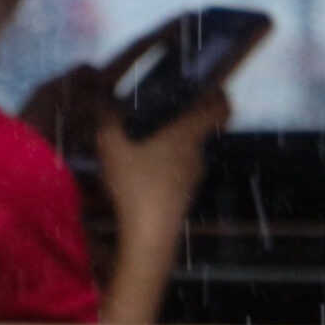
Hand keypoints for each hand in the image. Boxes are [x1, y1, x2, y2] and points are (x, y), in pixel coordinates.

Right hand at [93, 90, 227, 248]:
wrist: (149, 234)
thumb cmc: (136, 184)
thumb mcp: (111, 147)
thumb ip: (107, 122)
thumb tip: (103, 104)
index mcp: (188, 133)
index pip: (220, 108)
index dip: (218, 96)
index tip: (207, 90)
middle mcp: (197, 152)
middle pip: (198, 130)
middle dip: (180, 122)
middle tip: (155, 118)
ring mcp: (193, 177)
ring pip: (186, 153)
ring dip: (169, 148)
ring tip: (141, 149)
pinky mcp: (184, 197)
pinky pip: (177, 174)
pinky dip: (164, 170)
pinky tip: (139, 177)